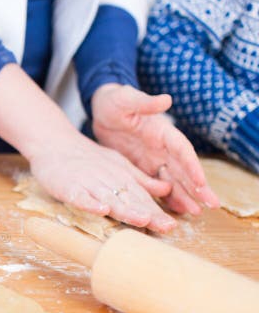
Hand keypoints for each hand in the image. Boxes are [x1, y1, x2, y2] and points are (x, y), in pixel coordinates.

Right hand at [29, 135, 178, 232]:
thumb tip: (167, 188)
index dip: (157, 211)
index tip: (172, 225)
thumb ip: (140, 179)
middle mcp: (108, 180)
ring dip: (126, 210)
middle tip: (167, 226)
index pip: (141, 197)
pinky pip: (81, 196)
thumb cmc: (86, 158)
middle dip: (148, 213)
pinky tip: (101, 211)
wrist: (54, 143)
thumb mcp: (118, 165)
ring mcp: (89, 183)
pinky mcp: (69, 187)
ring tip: (143, 220)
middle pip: (130, 200)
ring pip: (110, 198)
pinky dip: (90, 203)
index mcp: (121, 177)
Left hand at [91, 84, 218, 213]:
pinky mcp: (141, 167)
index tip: (201, 182)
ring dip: (184, 196)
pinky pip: (155, 185)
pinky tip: (174, 210)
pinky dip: (165, 197)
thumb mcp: (127, 99)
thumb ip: (144, 102)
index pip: (182, 150)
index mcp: (163, 132)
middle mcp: (162, 147)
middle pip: (183, 170)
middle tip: (211, 204)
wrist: (101, 110)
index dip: (192, 166)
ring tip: (196, 213)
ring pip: (172, 180)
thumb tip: (166, 99)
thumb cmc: (115, 101)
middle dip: (197, 187)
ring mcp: (153, 158)